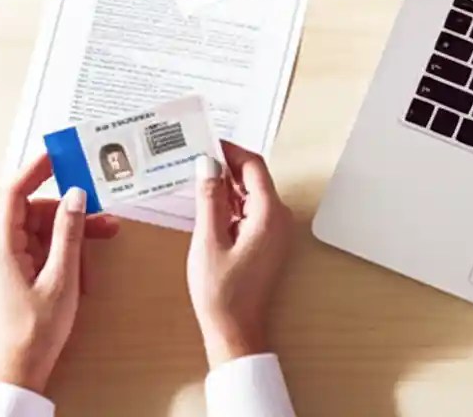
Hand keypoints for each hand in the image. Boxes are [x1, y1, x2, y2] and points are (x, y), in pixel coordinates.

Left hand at [0, 155, 120, 393]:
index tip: (60, 153)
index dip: (37, 169)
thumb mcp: (62, 276)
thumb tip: (76, 195)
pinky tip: (88, 262)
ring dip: (74, 230)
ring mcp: (8, 260)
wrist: (20, 367)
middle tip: (104, 208)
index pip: (15, 193)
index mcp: (1, 245)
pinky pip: (44, 246)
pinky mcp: (18, 271)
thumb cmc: (36, 328)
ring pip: (43, 228)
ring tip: (107, 235)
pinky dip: (67, 248)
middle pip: (36, 210)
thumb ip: (69, 232)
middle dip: (71, 208)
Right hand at [188, 142, 292, 366]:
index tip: (206, 142)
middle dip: (226, 166)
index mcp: (269, 214)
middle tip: (194, 157)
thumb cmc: (221, 291)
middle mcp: (279, 218)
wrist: (236, 330)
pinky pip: (251, 212)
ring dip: (227, 186)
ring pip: (252, 195)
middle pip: (255, 178)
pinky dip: (231, 204)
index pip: (254, 166)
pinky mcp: (267, 242)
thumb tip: (207, 165)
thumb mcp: (208, 240)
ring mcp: (275, 231)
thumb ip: (209, 199)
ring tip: (195, 177)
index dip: (230, 151)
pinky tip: (207, 205)